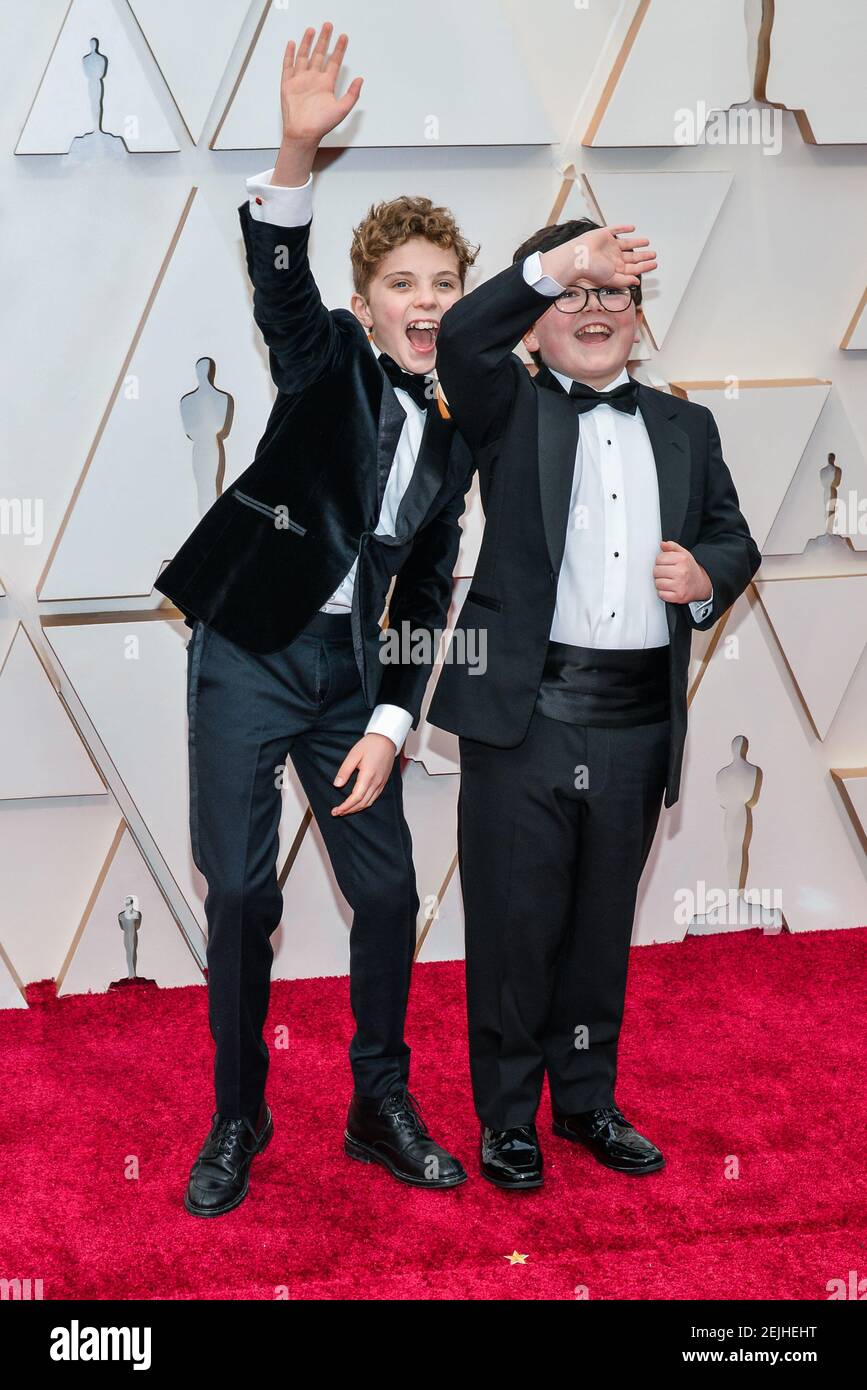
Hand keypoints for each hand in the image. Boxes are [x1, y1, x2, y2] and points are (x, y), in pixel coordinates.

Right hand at [279, 23, 362, 146]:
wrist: (303, 133)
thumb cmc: (321, 125)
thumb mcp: (342, 109)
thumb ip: (352, 94)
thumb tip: (361, 79)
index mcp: (326, 84)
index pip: (334, 61)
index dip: (339, 49)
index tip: (344, 37)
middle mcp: (314, 79)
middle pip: (320, 54)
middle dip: (324, 40)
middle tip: (328, 26)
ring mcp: (301, 80)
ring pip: (304, 56)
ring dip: (308, 43)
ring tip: (312, 30)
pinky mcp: (288, 84)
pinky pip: (288, 65)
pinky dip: (290, 54)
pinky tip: (292, 44)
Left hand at [331, 733, 395, 816]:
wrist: (386, 739)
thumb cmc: (370, 744)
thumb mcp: (353, 755)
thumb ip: (344, 771)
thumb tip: (337, 784)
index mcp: (368, 775)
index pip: (356, 798)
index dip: (345, 806)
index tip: (336, 810)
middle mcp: (376, 782)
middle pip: (362, 803)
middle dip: (349, 810)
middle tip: (337, 812)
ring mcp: (381, 783)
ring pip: (369, 802)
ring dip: (356, 809)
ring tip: (345, 810)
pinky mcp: (383, 782)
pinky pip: (374, 798)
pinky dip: (365, 804)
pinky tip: (357, 803)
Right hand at [540, 224, 656, 289]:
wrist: (579, 257)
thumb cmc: (591, 271)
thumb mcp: (612, 279)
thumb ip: (625, 281)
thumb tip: (637, 282)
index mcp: (615, 269)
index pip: (634, 268)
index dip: (645, 266)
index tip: (654, 264)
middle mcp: (613, 257)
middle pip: (632, 257)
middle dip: (643, 256)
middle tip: (653, 254)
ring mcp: (609, 246)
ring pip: (627, 244)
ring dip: (637, 243)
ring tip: (646, 242)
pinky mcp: (604, 235)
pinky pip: (616, 230)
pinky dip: (624, 228)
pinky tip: (632, 228)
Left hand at [653, 540, 711, 603]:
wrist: (701, 584)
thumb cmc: (690, 569)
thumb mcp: (684, 554)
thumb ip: (672, 547)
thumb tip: (662, 544)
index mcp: (682, 559)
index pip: (659, 559)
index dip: (660, 562)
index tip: (666, 565)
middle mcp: (682, 572)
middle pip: (656, 571)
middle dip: (659, 573)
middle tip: (667, 574)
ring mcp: (680, 585)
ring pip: (658, 583)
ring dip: (661, 583)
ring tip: (669, 581)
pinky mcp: (679, 596)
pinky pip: (662, 594)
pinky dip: (664, 593)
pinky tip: (670, 589)